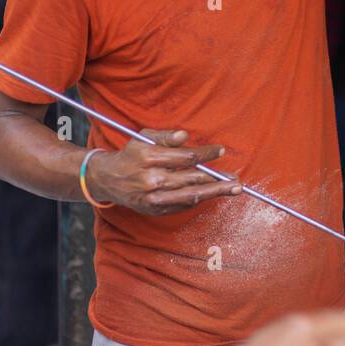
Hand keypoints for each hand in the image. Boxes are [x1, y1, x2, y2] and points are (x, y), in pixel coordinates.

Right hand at [87, 129, 239, 215]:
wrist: (108, 179)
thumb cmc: (131, 155)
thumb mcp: (144, 138)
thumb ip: (166, 136)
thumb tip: (185, 136)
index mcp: (148, 159)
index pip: (185, 157)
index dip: (206, 154)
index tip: (221, 151)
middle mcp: (151, 181)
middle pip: (191, 179)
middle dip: (216, 178)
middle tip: (236, 178)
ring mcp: (153, 199)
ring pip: (190, 195)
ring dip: (214, 192)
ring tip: (233, 189)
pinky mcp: (155, 210)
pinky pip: (182, 205)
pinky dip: (199, 199)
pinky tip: (212, 194)